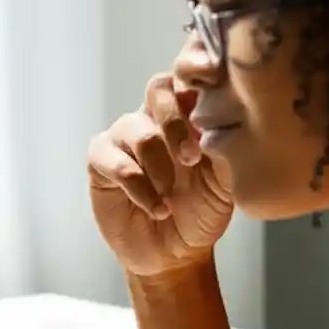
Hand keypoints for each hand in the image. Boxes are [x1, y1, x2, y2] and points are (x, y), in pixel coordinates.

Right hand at [87, 72, 234, 276]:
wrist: (175, 254)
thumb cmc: (202, 213)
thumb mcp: (226, 183)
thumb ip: (227, 149)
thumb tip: (226, 124)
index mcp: (187, 115)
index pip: (187, 78)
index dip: (194, 73)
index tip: (208, 87)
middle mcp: (154, 119)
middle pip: (158, 90)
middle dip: (175, 122)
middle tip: (191, 158)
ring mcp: (125, 139)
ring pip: (137, 129)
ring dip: (159, 167)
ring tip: (171, 196)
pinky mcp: (101, 163)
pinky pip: (114, 161)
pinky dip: (138, 186)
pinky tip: (156, 208)